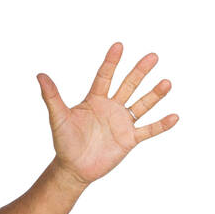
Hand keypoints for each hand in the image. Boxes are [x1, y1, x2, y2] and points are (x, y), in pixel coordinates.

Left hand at [37, 42, 179, 187]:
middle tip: (153, 56)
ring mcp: (122, 123)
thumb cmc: (64, 142)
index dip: (112, 61)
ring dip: (154, 95)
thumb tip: (40, 75)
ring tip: (167, 83)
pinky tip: (174, 116)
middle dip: (140, 71)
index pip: (105, 76)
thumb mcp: (58, 118)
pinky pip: (148, 130)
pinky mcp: (129, 140)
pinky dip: (161, 125)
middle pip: (129, 85)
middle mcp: (111, 107)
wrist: (74, 168)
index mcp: (95, 99)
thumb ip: (51, 97)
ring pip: (142, 105)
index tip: (119, 45)